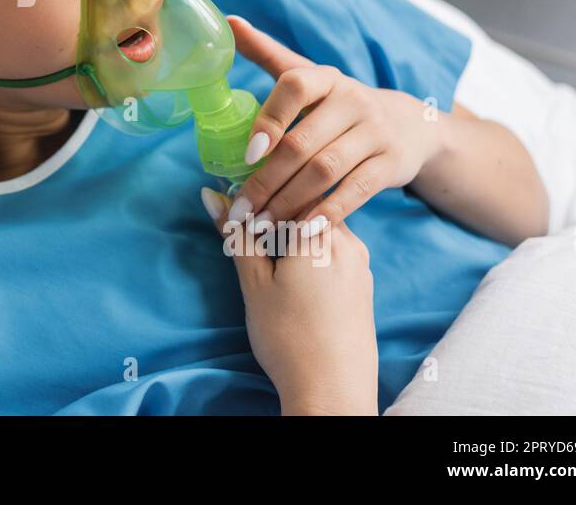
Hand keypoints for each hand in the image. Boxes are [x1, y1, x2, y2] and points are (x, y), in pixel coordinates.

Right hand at [199, 188, 378, 414]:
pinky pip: (334, 249)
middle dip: (276, 211)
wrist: (333, 390)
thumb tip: (211, 195)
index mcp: (318, 231)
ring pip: (321, 226)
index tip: (238, 207)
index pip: (288, 186)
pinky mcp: (364, 282)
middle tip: (248, 233)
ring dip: (293, 232)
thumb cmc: (288, 336)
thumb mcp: (254, 283)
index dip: (259, 193)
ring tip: (269, 258)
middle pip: (308, 204)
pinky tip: (295, 277)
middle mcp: (346, 238)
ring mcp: (360, 261)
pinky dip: (310, 251)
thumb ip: (236, 236)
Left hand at [225, 14, 442, 235]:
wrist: (410, 125)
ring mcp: (376, 134)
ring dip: (290, 202)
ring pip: (326, 171)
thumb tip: (228, 23)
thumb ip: (268, 54)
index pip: (296, 85)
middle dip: (267, 180)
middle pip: (303, 142)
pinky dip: (327, 213)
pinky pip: (356, 192)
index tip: (246, 154)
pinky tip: (301, 230)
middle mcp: (354, 101)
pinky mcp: (391, 165)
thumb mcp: (310, 76)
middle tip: (241, 209)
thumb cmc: (340, 103)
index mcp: (327, 78)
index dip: (269, 118)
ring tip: (262, 224)